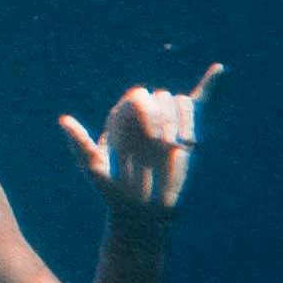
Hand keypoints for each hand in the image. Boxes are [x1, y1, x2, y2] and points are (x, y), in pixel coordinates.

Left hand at [61, 66, 220, 215]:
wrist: (142, 211)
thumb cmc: (114, 192)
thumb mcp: (94, 170)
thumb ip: (81, 145)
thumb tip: (63, 120)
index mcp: (121, 118)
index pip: (139, 96)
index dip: (150, 114)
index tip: (155, 140)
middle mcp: (143, 116)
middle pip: (162, 97)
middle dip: (167, 120)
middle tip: (166, 147)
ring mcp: (165, 123)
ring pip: (181, 102)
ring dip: (186, 122)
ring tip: (182, 146)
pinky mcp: (185, 133)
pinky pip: (197, 104)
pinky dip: (210, 87)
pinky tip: (219, 71)